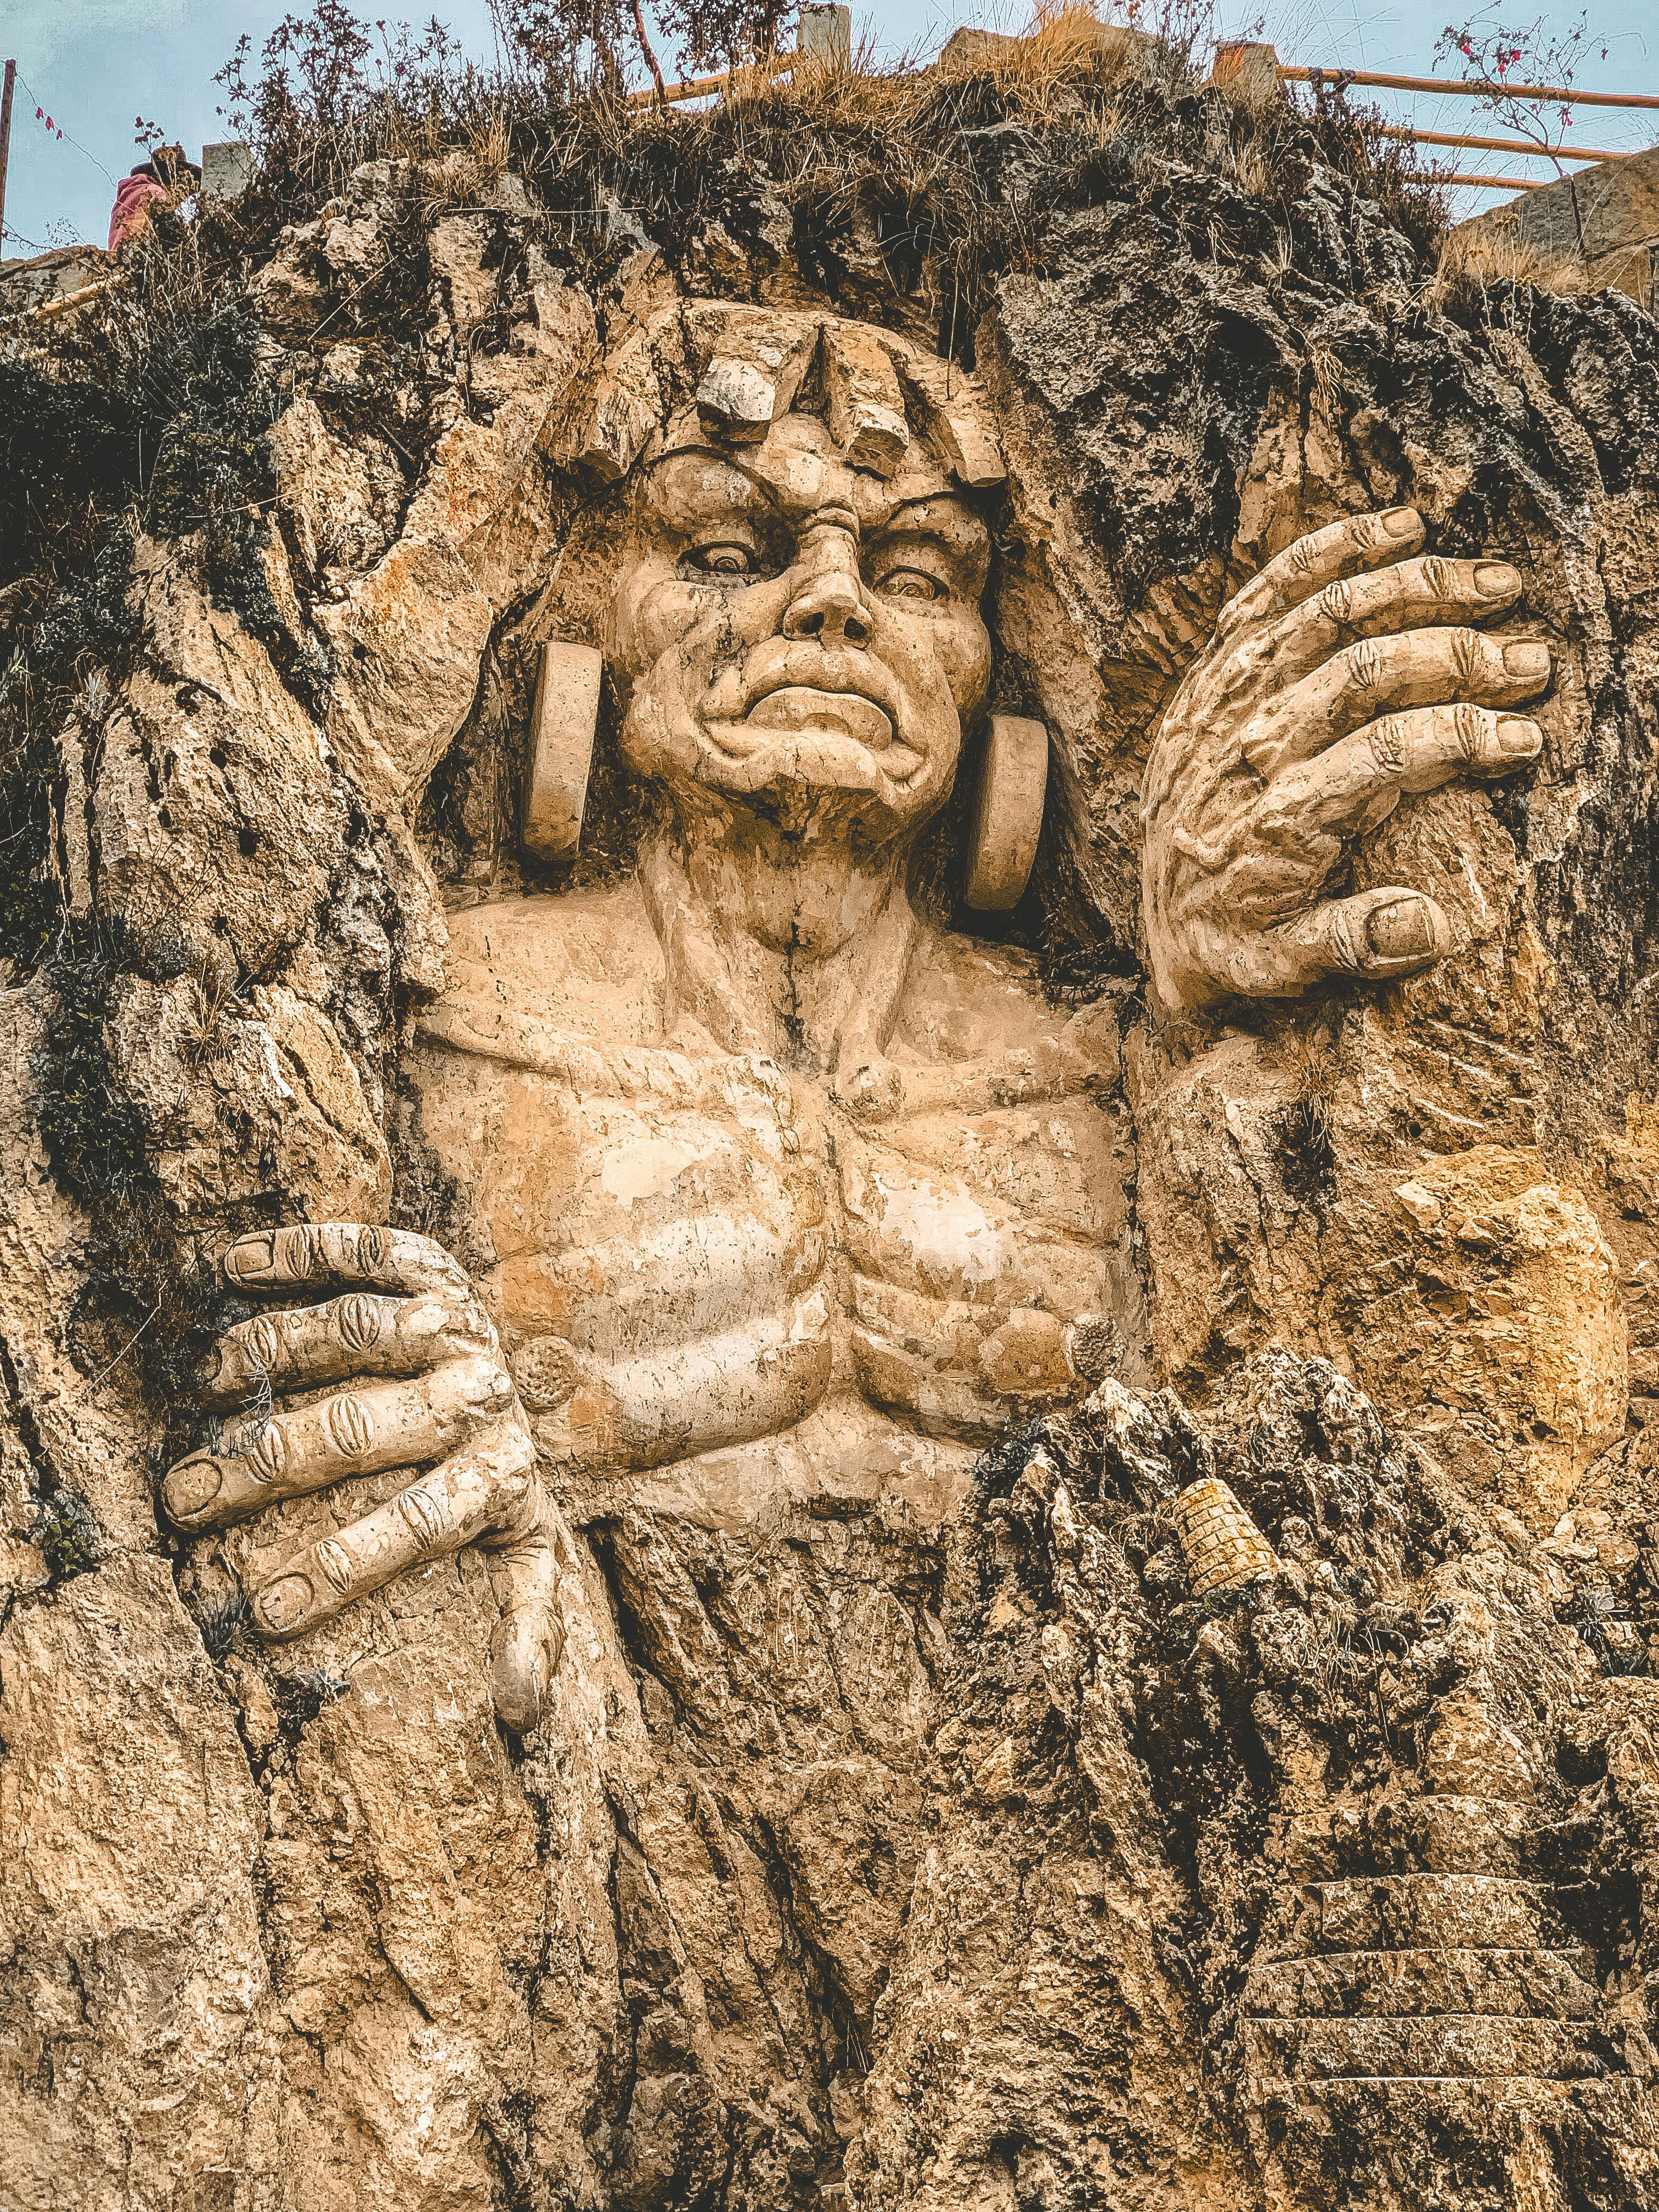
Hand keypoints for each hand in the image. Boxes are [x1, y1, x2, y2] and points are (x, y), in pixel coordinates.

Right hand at [161, 1223, 558, 1731]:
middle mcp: (478, 1394)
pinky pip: (361, 1250)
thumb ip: (531, 1628)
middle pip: (360, 1428)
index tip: (268, 1611)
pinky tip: (233, 1268)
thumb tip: (518, 1716)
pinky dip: (297, 1253)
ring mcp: (456, 1324)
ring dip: (266, 1356)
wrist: (557, 1377)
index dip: (346, 1567)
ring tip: (202, 1390)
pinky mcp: (433, 1267)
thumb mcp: (536, 1557)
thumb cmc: (510, 1484)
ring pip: (350, 1333)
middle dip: (265, 1465)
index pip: (421, 1522)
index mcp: (499, 1474)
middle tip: (186, 1500)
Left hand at [1141, 508, 1550, 1014]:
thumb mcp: (1280, 965)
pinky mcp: (1213, 667)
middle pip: (1366, 671)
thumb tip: (1432, 924)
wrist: (1152, 913)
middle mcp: (1251, 744)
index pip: (1385, 755)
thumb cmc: (1232, 937)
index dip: (1461, 737)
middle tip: (1532, 662)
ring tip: (1497, 582)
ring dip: (1417, 589)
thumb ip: (1352, 942)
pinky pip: (1271, 589)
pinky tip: (1399, 526)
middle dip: (1458, 657)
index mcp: (1279, 816)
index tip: (1524, 737)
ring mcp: (1227, 695)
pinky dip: (1332, 549)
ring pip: (1327, 615)